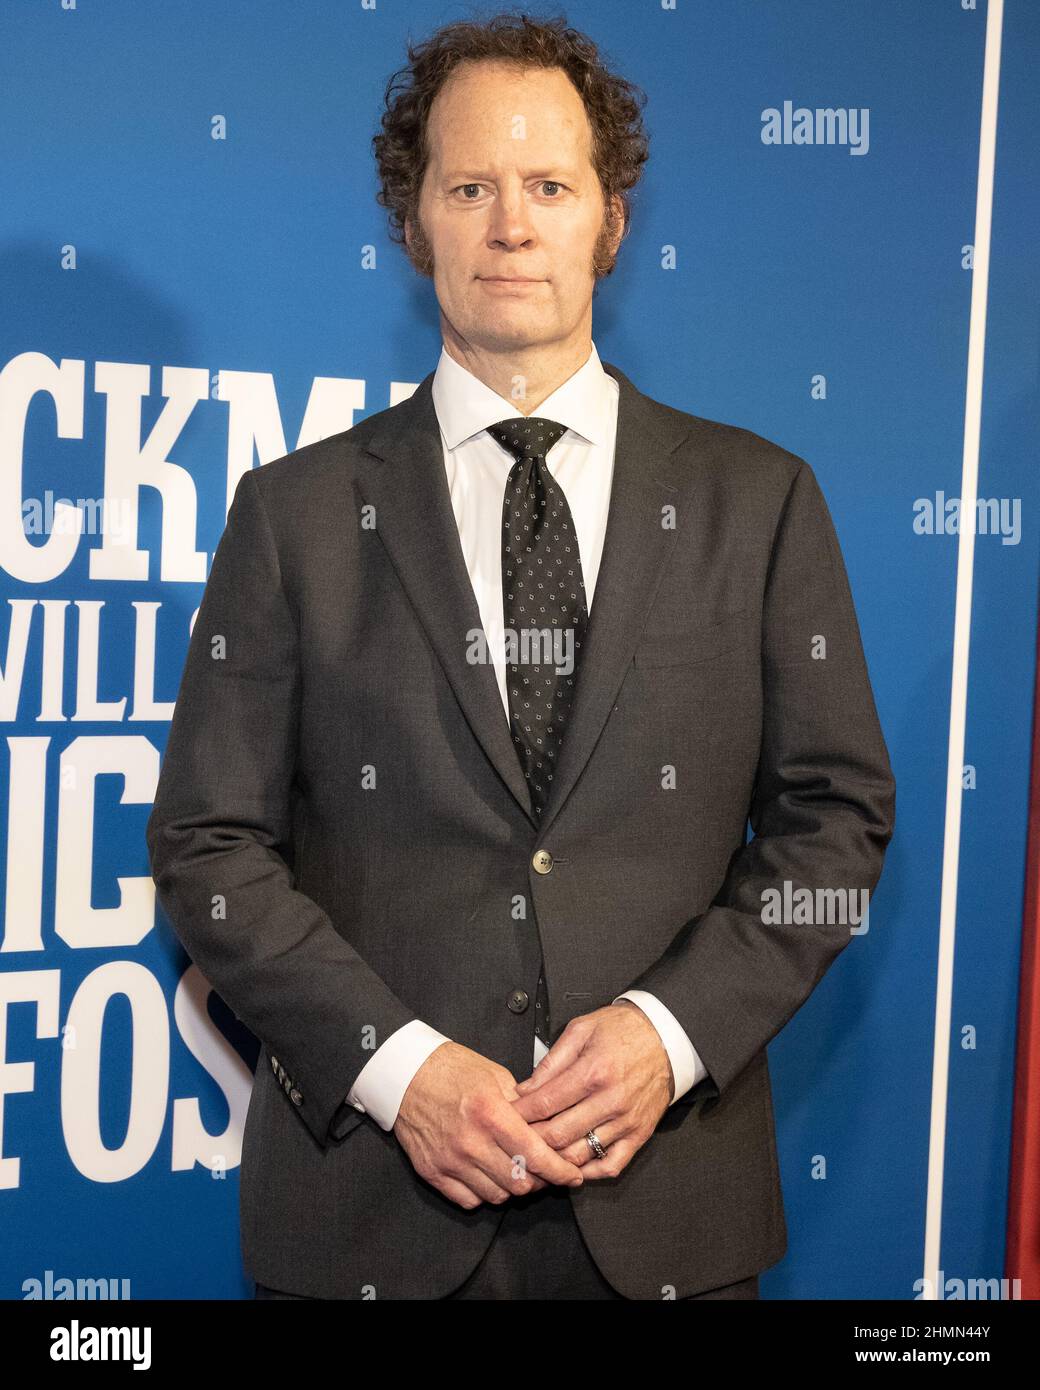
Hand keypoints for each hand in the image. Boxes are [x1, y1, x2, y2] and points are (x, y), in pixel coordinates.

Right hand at [392, 1040, 585, 1209]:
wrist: (406, 1074)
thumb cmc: (452, 1069)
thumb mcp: (496, 1075)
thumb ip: (523, 1106)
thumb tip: (547, 1130)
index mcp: (490, 1113)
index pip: (536, 1155)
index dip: (560, 1171)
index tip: (572, 1176)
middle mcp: (470, 1141)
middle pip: (520, 1182)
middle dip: (539, 1180)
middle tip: (544, 1171)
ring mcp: (449, 1160)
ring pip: (497, 1196)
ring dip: (512, 1187)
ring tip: (515, 1171)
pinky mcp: (432, 1172)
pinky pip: (468, 1200)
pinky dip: (483, 1193)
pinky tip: (487, 1175)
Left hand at [510, 1001, 673, 1178]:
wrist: (665, 1038)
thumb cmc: (621, 1031)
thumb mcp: (581, 1030)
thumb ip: (551, 1061)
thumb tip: (525, 1089)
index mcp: (594, 1071)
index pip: (546, 1103)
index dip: (520, 1114)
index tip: (506, 1117)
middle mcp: (611, 1100)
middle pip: (559, 1134)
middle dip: (531, 1140)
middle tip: (514, 1140)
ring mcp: (626, 1121)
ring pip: (580, 1155)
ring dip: (554, 1160)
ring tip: (536, 1155)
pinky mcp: (639, 1134)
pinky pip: (611, 1166)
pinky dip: (588, 1173)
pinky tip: (571, 1167)